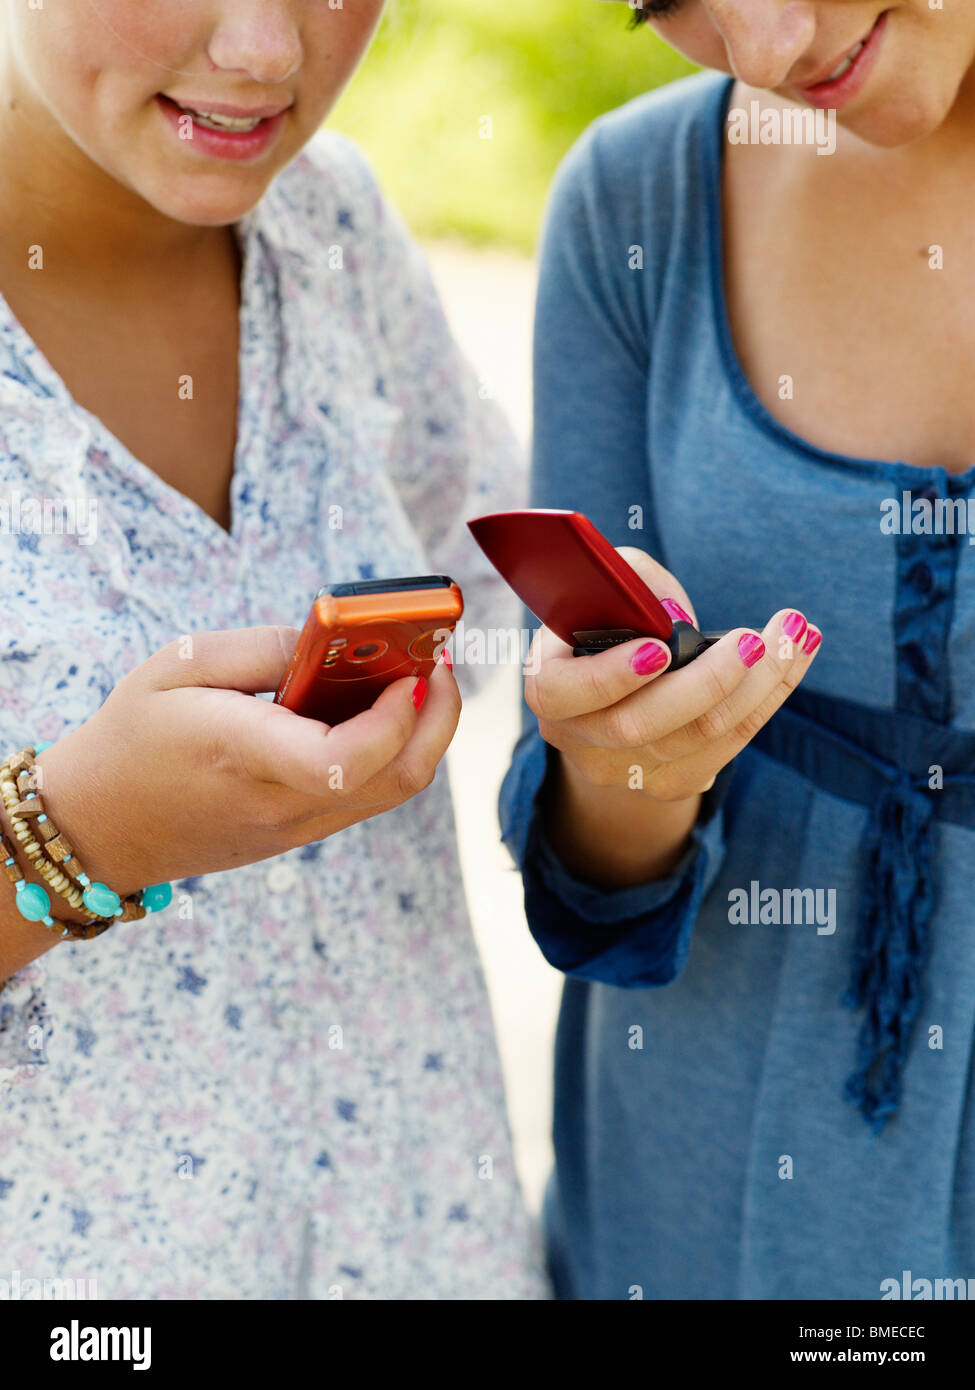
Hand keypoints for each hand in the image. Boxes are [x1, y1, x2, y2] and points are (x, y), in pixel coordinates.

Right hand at [35, 626, 459, 902]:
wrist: (96, 829)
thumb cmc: (131, 736)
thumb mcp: (180, 664)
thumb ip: (263, 647)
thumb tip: (336, 639)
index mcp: (244, 757)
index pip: (346, 759)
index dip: (397, 716)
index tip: (413, 667)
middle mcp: (281, 803)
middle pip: (397, 780)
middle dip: (438, 717)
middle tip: (436, 660)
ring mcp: (296, 827)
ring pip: (393, 791)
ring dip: (422, 733)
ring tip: (414, 675)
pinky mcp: (300, 833)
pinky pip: (368, 795)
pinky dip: (393, 750)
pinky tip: (377, 707)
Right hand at [525, 547, 820, 802]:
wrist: (615, 697)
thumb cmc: (610, 626)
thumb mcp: (604, 592)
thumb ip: (627, 582)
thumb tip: (670, 610)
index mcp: (552, 691)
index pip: (564, 694)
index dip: (610, 675)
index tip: (661, 648)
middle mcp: (581, 740)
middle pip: (645, 725)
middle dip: (709, 680)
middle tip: (755, 637)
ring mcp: (627, 772)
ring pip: (702, 737)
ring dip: (760, 682)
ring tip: (795, 632)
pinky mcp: (674, 783)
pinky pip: (731, 745)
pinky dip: (771, 696)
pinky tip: (796, 655)